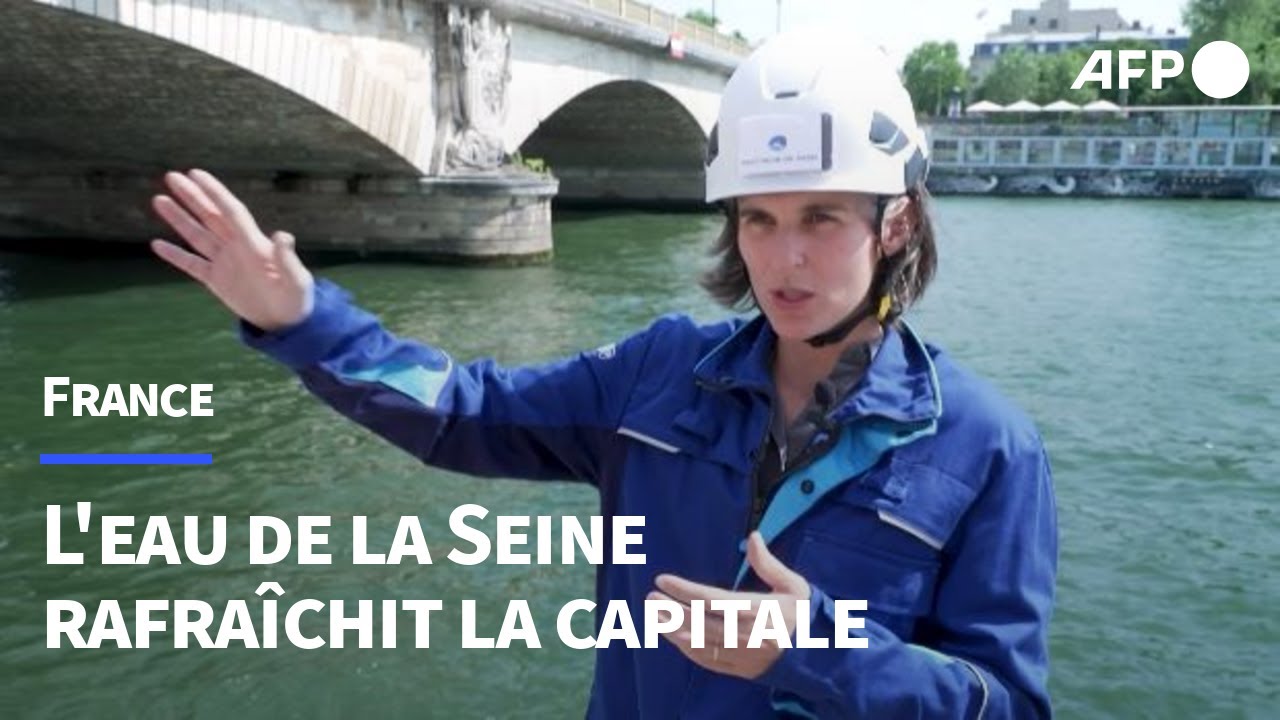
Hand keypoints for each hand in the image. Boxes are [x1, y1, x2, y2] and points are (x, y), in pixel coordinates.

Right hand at [150, 169, 313, 331]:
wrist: (286, 322)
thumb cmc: (296, 299)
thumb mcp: (296, 280)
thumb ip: (287, 259)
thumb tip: (282, 235)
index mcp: (254, 244)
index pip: (230, 212)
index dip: (214, 192)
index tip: (196, 174)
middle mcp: (237, 247)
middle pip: (210, 216)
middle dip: (192, 196)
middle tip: (171, 176)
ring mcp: (224, 263)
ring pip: (197, 235)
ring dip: (178, 218)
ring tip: (159, 199)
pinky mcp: (216, 280)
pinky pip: (191, 264)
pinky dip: (175, 255)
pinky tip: (156, 244)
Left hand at [650, 531, 810, 678]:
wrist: (823, 657)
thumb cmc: (806, 615)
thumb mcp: (793, 584)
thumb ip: (768, 563)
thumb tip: (753, 536)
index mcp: (757, 610)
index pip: (711, 599)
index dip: (683, 590)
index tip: (662, 579)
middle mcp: (746, 635)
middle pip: (698, 622)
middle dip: (670, 610)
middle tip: (649, 598)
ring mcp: (742, 655)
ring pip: (698, 643)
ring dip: (672, 630)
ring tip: (654, 616)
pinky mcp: (741, 670)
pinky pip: (707, 661)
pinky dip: (687, 649)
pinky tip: (674, 637)